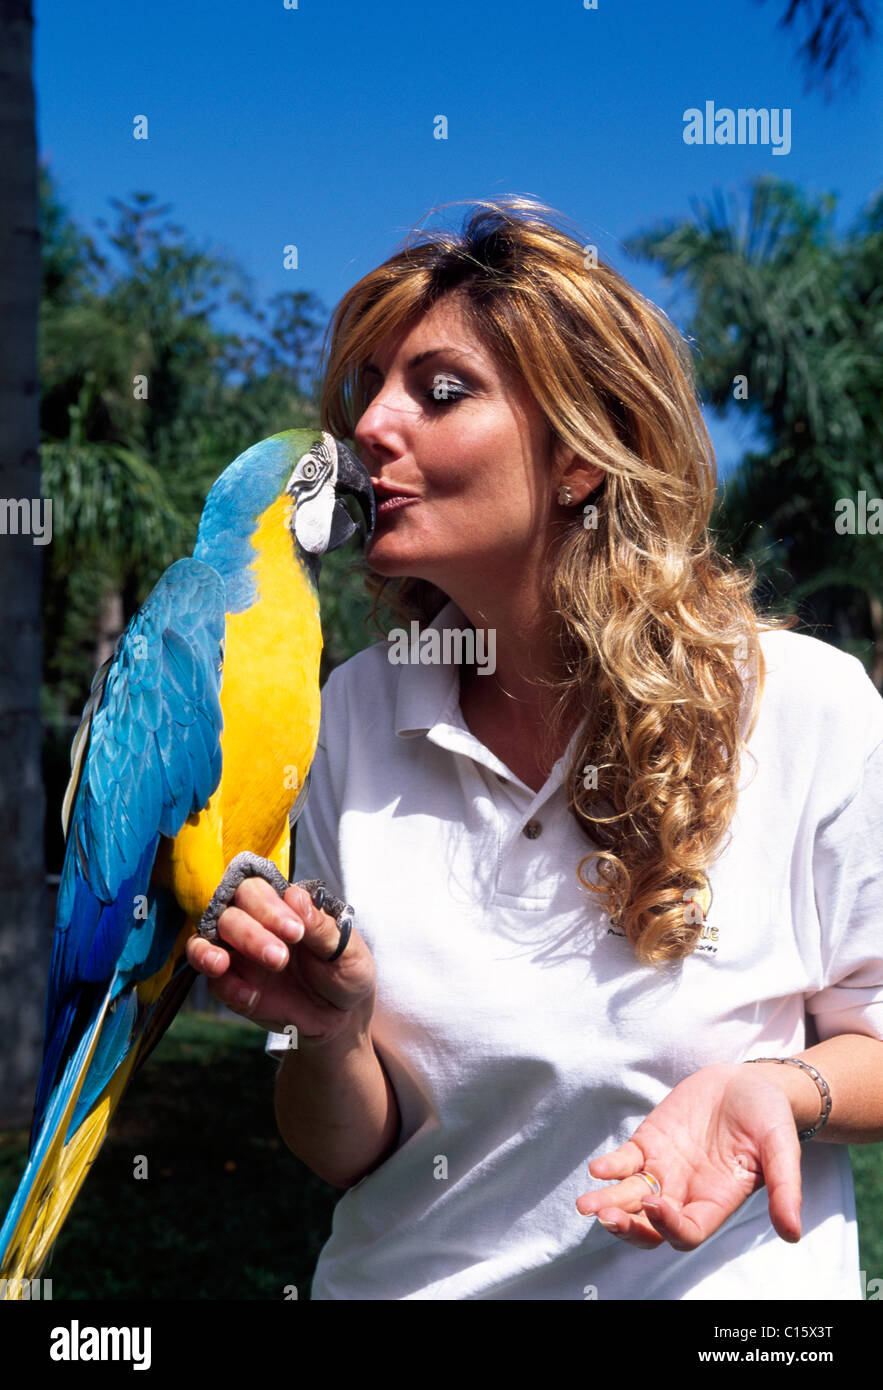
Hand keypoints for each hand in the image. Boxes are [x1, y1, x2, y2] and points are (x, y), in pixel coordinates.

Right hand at [185, 877, 376, 1045]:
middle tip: (279, 958)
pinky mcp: (234, 986)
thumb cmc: (347, 972)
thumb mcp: (348, 951)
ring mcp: (241, 955)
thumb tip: (294, 896)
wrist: (343, 1017)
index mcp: (283, 906)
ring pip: (207, 939)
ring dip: (210, 951)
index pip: (258, 889)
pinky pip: (215, 982)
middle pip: (230, 912)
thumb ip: (321, 927)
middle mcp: (255, 924)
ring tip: (221, 964)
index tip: (294, 931)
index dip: (268, 906)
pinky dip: (225, 986)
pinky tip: (249, 996)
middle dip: (250, 933)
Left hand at [576, 1063, 802, 1249]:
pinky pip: (626, 1162)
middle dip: (628, 1226)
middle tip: (606, 1218)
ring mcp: (666, 1168)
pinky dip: (611, 1167)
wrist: (750, 1083)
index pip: (687, 1232)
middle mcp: (686, 1192)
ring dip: (609, 1202)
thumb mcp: (781, 1150)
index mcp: (717, 1202)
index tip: (658, 1206)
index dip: (669, 1227)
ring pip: (631, 1196)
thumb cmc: (770, 1118)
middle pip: (650, 1225)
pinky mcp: (650, 1142)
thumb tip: (793, 1234)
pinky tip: (598, 1169)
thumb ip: (785, 1189)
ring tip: (586, 1206)